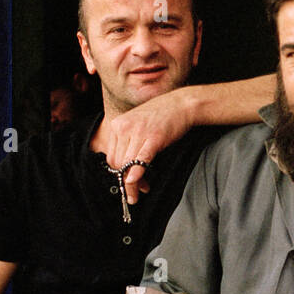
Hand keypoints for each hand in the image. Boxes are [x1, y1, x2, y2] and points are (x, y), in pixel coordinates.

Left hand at [99, 89, 192, 203]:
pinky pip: (141, 159)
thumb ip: (127, 141)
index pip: (111, 157)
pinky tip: (136, 182)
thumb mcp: (137, 124)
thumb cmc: (162, 115)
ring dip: (133, 183)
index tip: (129, 182)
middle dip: (126, 181)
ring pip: (127, 165)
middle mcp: (123, 127)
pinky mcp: (154, 137)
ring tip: (143, 190)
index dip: (119, 174)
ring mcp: (138, 132)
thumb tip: (124, 168)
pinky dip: (137, 172)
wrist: (182, 103)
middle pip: (117, 164)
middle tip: (138, 190)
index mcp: (117, 125)